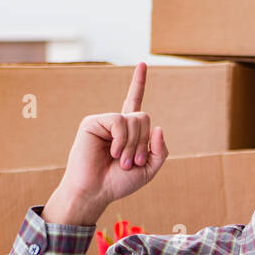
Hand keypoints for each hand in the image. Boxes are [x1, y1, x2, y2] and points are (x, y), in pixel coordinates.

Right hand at [43, 62, 168, 224]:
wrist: (96, 191)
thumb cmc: (118, 183)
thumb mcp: (149, 170)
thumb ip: (160, 151)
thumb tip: (159, 128)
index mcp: (129, 132)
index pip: (135, 102)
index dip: (139, 83)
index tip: (142, 64)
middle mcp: (117, 123)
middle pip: (144, 118)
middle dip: (143, 143)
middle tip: (133, 163)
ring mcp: (104, 121)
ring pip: (134, 120)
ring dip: (133, 145)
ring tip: (122, 162)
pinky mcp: (93, 122)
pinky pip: (119, 121)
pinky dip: (121, 140)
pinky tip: (113, 153)